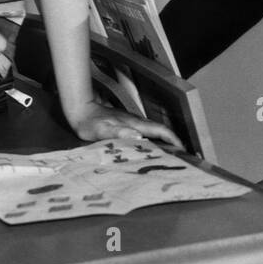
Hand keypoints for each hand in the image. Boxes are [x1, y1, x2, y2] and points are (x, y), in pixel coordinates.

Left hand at [63, 99, 183, 147]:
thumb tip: (138, 136)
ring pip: (154, 130)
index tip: (182, 148)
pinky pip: (146, 131)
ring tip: (171, 152)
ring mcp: (132, 121)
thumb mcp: (101, 130)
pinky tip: (152, 145)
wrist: (80, 109)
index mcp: (134, 124)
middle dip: (173, 140)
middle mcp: (136, 121)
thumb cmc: (89, 122)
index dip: (173, 138)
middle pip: (160, 130)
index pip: (159, 130)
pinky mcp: (127, 123)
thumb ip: (119, 132)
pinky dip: (154, 138)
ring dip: (165, 139)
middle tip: (181, 153)